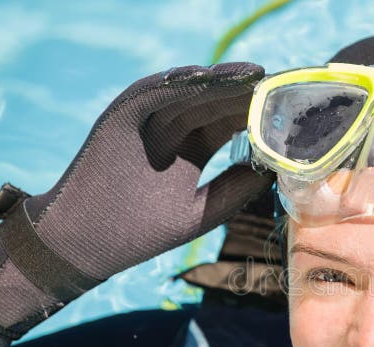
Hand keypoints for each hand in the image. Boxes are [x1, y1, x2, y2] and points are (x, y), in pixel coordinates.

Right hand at [0, 63, 272, 346]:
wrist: (86, 244)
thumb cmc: (140, 233)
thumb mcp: (199, 212)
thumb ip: (234, 189)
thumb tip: (275, 170)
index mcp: (190, 148)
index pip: (229, 121)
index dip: (257, 111)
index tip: (288, 104)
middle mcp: (170, 129)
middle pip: (213, 101)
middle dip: (245, 90)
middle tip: (279, 80)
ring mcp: (143, 120)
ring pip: (187, 93)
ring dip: (219, 81)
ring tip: (253, 75)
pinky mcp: (118, 118)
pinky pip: (149, 94)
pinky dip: (176, 84)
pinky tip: (208, 78)